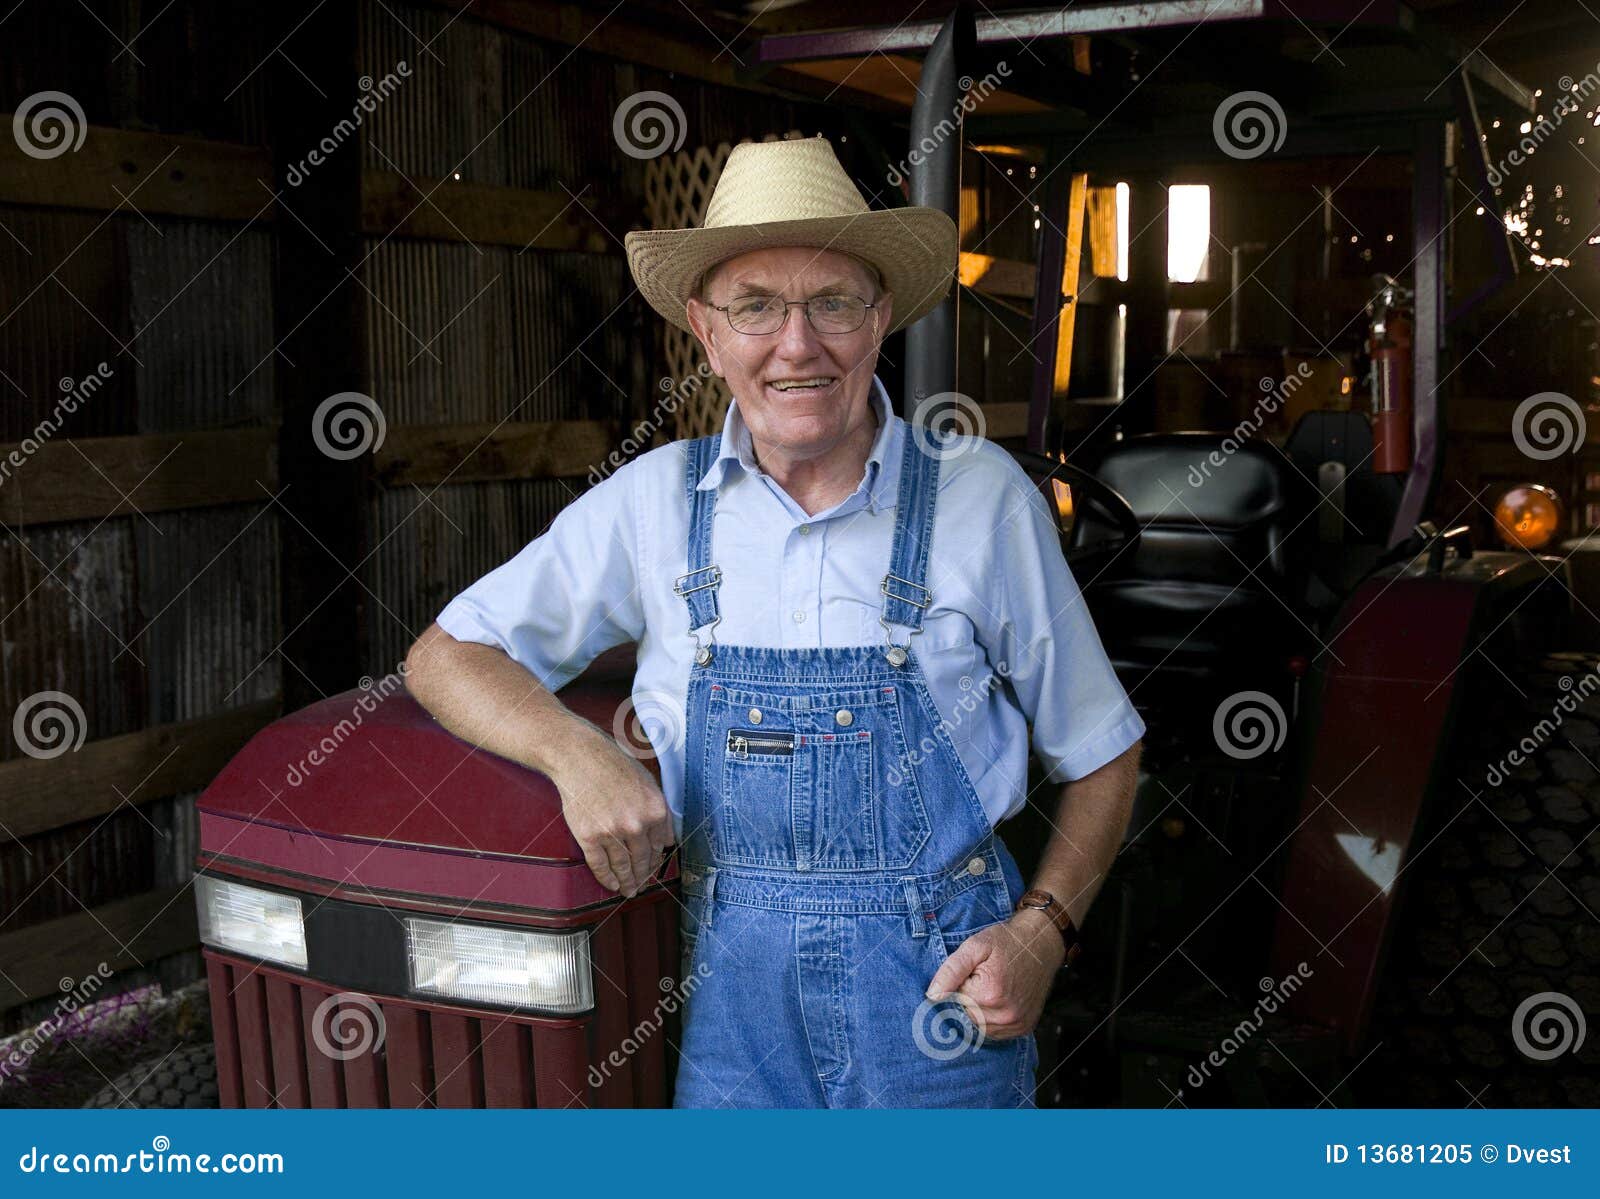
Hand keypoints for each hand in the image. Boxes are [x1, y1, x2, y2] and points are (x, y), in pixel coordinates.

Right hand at [554, 726, 673, 897]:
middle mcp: (637, 824)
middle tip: (642, 887)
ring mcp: (612, 833)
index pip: (660, 845)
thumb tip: (667, 840)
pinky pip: (600, 865)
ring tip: (628, 891)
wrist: (579, 758)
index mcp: (655, 810)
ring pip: (623, 866)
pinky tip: (612, 885)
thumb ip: (659, 811)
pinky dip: (607, 878)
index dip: (656, 860)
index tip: (653, 869)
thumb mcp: (647, 782)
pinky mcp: (589, 837)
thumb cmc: (613, 765)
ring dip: (627, 882)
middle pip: (643, 859)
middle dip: (643, 876)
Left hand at [925, 909, 1064, 1039]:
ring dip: (979, 1009)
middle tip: (984, 977)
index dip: (960, 983)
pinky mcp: (1024, 1028)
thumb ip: (951, 970)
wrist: (1041, 944)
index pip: (954, 999)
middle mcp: (1004, 1015)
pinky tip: (1000, 999)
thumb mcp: (975, 946)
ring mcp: (1016, 1024)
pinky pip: (996, 1032)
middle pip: (966, 1015)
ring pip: (979, 1026)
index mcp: (989, 994)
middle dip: (969, 997)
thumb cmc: (1006, 942)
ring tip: (993, 987)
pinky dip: (992, 1018)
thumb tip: (932, 996)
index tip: (974, 971)